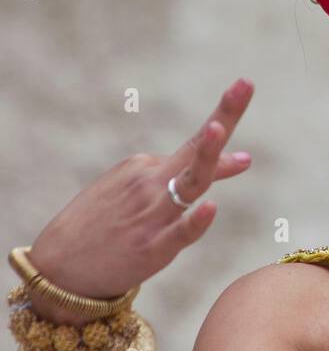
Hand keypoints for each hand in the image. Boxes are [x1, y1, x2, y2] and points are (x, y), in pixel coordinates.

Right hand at [26, 79, 255, 317]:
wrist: (59, 267)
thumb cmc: (105, 226)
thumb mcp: (144, 191)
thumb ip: (194, 174)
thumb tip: (247, 159)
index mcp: (146, 167)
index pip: (196, 144)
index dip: (225, 115)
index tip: (244, 85)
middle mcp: (150, 183)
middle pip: (196, 150)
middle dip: (223, 117)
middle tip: (245, 84)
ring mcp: (152, 214)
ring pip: (190, 184)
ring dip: (205, 156)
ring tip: (218, 129)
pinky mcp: (152, 248)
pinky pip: (180, 232)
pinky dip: (195, 221)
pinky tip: (211, 207)